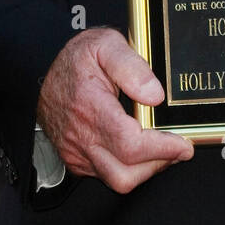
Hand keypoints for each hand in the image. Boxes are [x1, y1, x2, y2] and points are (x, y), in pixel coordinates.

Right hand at [36, 26, 193, 193]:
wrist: (41, 73)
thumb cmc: (75, 60)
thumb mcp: (105, 44)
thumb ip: (131, 66)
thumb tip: (155, 96)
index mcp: (90, 108)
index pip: (130, 144)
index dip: (162, 148)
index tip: (183, 144)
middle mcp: (81, 138)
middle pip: (125, 174)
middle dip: (158, 164)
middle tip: (178, 148)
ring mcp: (77, 153)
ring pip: (117, 180)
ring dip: (145, 169)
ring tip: (162, 147)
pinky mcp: (77, 161)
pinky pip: (106, 175)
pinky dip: (129, 167)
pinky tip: (140, 147)